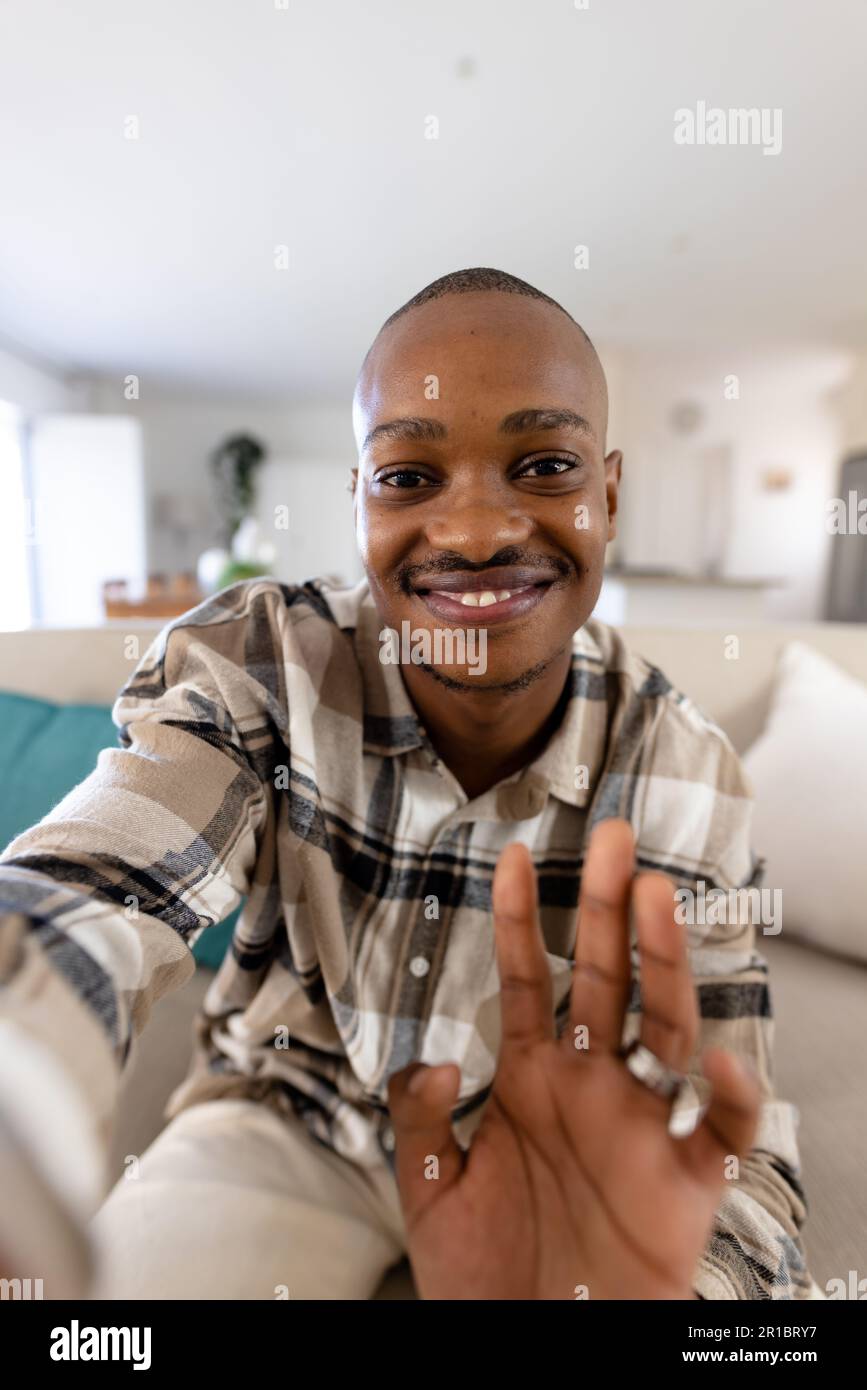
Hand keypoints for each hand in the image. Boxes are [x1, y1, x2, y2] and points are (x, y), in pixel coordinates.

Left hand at [387, 818, 759, 1299]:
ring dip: (663, 966)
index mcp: (531, 1078)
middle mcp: (590, 1085)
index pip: (524, 979)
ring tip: (655, 901)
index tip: (512, 854)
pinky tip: (724, 1061)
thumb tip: (429, 1056)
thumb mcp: (429, 1193)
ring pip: (662, 1027)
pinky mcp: (681, 1181)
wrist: (532, 1347)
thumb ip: (420, 1121)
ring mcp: (638, 1125)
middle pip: (604, 978)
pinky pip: (716, 1131)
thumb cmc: (485, 1278)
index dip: (517, 918)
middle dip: (608, 907)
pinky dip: (729, 1099)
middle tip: (614, 838)